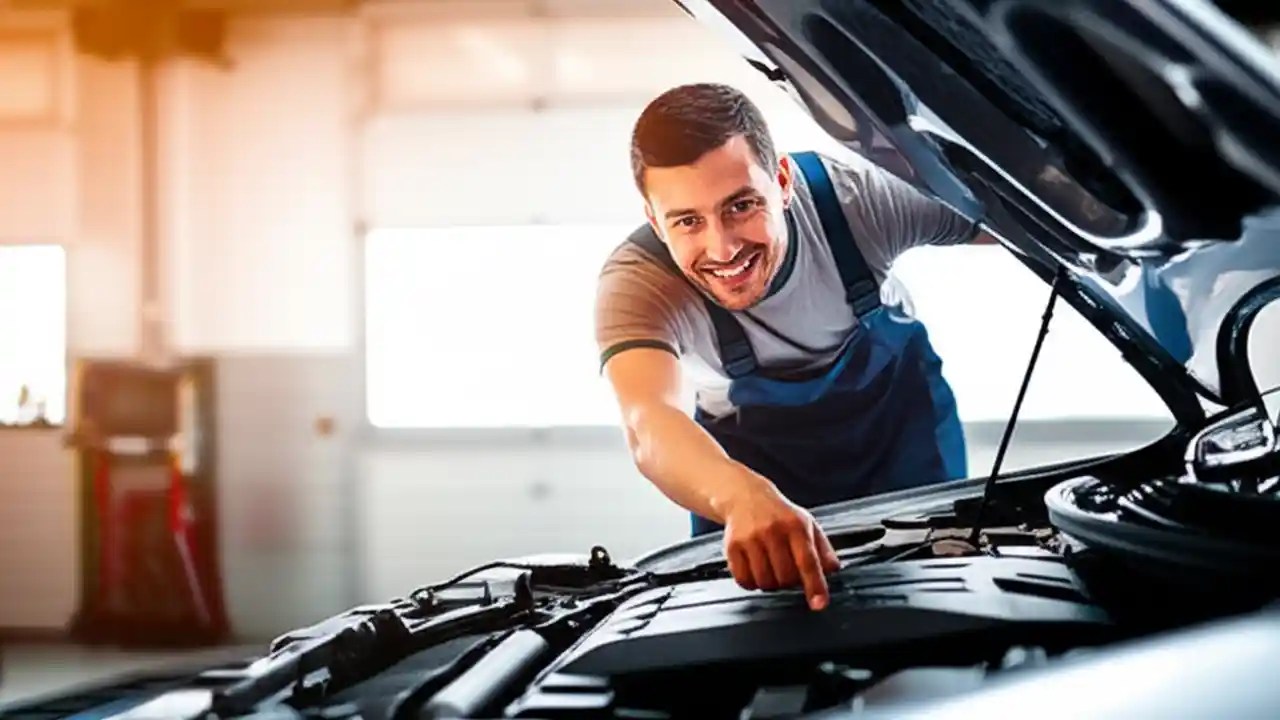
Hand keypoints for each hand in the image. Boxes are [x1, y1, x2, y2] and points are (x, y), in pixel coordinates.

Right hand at [721, 481, 841, 609]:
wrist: (744, 496)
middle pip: (786, 577)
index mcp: (796, 525)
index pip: (808, 561)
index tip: (820, 604)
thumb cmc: (779, 515)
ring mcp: (751, 538)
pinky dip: (751, 583)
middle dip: (790, 582)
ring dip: (770, 584)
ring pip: (765, 582)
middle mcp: (772, 530)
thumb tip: (832, 570)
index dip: (815, 585)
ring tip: (771, 568)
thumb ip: (823, 548)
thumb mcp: (806, 523)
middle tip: (787, 570)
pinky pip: (744, 580)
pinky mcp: (732, 546)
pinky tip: (755, 570)